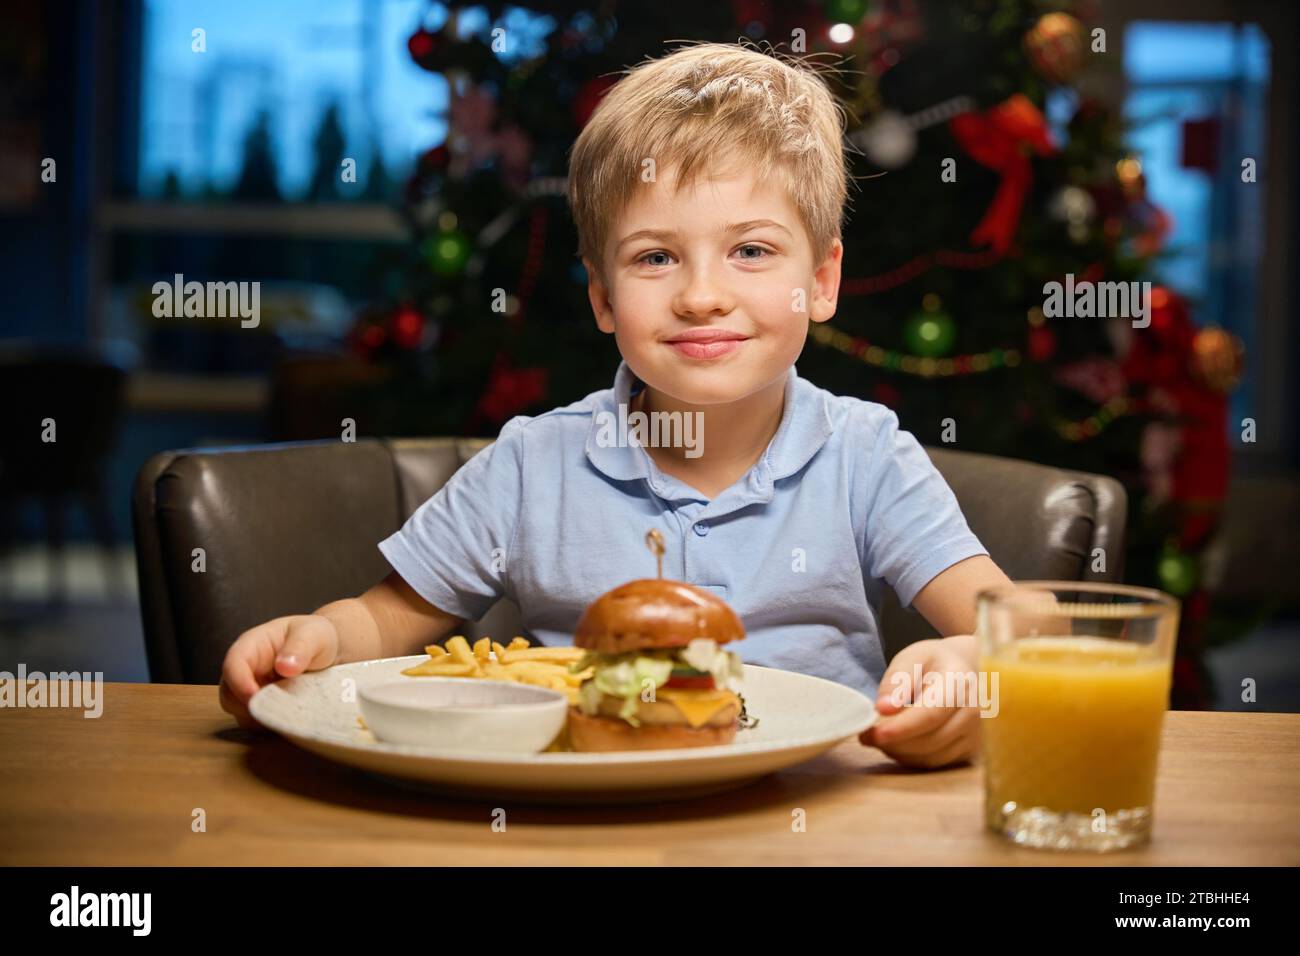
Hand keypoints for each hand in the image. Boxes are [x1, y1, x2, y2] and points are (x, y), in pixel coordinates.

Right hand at [218, 615, 339, 729]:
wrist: (328, 652)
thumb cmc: (316, 637)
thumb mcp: (313, 635)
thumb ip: (300, 647)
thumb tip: (285, 666)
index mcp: (251, 646)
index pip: (233, 664)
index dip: (239, 683)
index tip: (255, 697)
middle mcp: (246, 671)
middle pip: (229, 695)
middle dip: (249, 706)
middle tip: (278, 710)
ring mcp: (252, 691)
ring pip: (241, 713)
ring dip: (262, 718)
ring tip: (290, 712)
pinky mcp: (263, 708)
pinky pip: (258, 723)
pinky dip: (271, 725)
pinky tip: (291, 719)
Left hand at [859, 636, 979, 769]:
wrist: (965, 670)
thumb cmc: (935, 663)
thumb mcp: (913, 658)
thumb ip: (897, 680)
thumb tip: (884, 708)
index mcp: (961, 684)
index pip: (931, 714)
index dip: (901, 728)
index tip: (873, 733)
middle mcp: (976, 713)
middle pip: (930, 741)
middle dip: (893, 742)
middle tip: (865, 735)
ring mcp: (976, 735)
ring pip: (931, 757)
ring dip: (900, 752)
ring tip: (878, 736)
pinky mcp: (970, 751)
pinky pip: (936, 763)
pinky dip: (911, 757)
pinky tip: (897, 743)